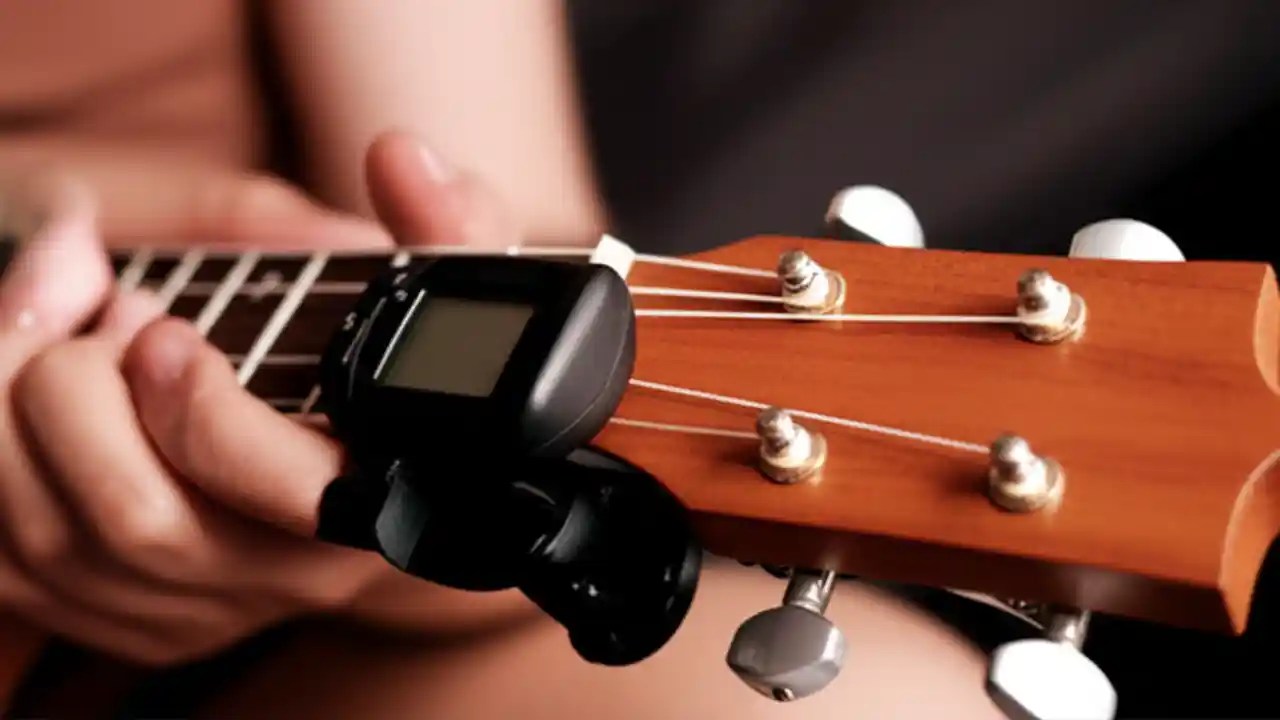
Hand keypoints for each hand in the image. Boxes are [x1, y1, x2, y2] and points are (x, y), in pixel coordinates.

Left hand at [0, 132, 529, 664]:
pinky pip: (15, 565)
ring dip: (15, 402)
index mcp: (377, 490)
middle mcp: (289, 574)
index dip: (213, 417)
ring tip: (67, 331)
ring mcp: (199, 609)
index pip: (298, 497)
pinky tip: (33, 394)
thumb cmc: (339, 338)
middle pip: (145, 525)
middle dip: (82, 390)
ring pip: (57, 541)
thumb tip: (404, 164)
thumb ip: (423, 212)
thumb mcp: (406, 276)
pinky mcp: (121, 622)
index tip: (167, 332)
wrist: (273, 425)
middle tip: (108, 313)